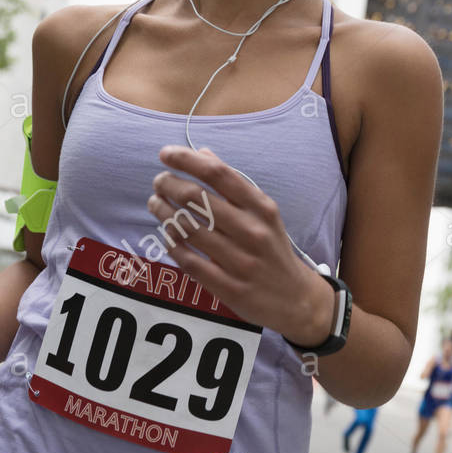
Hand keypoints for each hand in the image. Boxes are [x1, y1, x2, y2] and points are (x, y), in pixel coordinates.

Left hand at [146, 146, 334, 345]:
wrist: (296, 299)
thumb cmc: (273, 249)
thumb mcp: (264, 214)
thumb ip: (234, 185)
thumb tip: (202, 154)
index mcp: (262, 209)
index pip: (219, 174)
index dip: (187, 160)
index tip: (165, 154)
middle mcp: (253, 232)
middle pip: (197, 198)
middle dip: (169, 185)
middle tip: (159, 183)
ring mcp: (241, 261)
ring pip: (188, 229)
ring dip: (164, 212)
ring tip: (155, 204)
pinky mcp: (229, 287)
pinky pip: (189, 261)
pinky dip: (172, 244)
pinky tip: (167, 235)